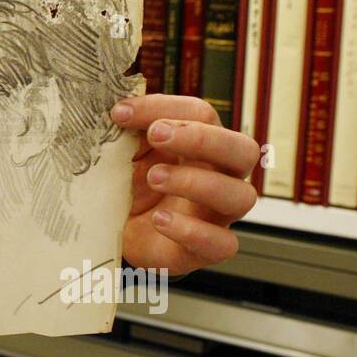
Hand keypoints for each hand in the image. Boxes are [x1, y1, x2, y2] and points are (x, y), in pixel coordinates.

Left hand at [111, 94, 259, 276]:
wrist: (113, 234)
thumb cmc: (128, 184)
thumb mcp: (125, 152)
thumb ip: (127, 129)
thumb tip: (119, 106)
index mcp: (201, 145)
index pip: (202, 114)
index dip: (165, 108)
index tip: (121, 113)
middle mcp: (219, 177)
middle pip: (243, 150)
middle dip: (202, 138)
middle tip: (157, 135)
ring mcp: (216, 215)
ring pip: (240, 196)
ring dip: (197, 182)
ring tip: (154, 177)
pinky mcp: (203, 250)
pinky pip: (222, 244)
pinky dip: (192, 231)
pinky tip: (160, 220)